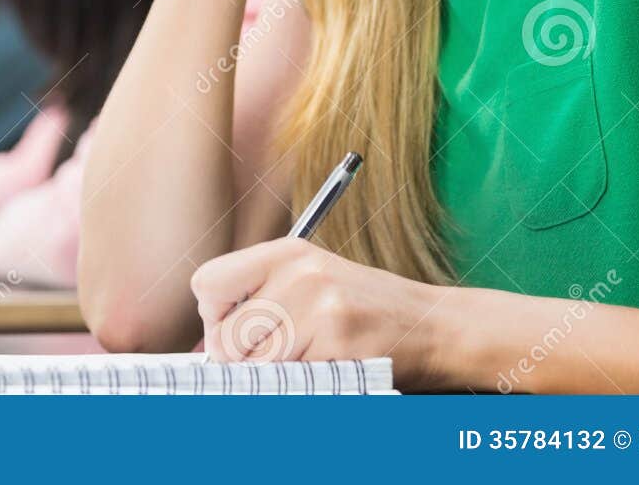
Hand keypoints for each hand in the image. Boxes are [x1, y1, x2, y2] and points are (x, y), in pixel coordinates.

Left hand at [190, 237, 451, 389]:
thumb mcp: (310, 285)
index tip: (235, 331)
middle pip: (225, 336)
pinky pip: (290, 382)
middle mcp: (300, 273)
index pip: (208, 282)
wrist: (435, 327)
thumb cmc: (365, 311)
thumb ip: (258, 302)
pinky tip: (330, 368)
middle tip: (278, 356)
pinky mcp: (337, 344)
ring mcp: (319, 308)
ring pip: (254, 366)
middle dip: (242, 359)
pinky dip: (304, 386)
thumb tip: (204, 351)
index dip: (213, 317)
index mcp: (287, 252)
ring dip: (275, 376)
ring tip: (310, 359)